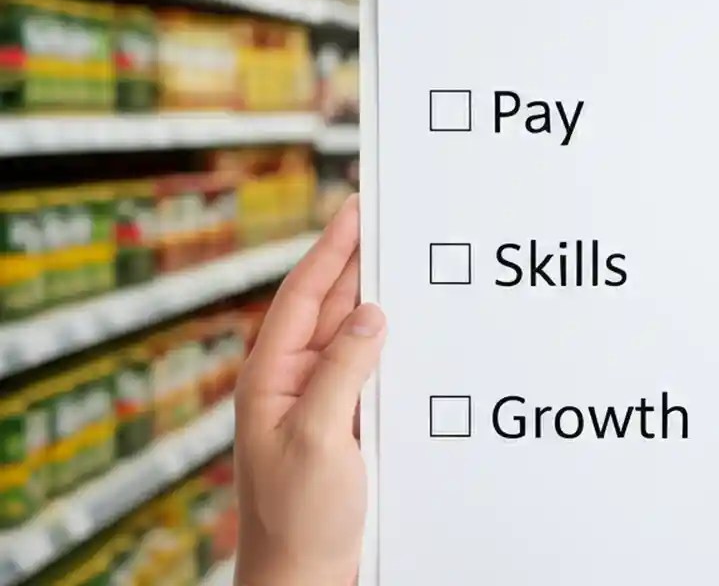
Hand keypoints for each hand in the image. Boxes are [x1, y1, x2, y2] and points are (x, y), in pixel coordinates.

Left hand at [234, 196, 384, 585]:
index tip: (353, 209)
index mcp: (269, 379)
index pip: (301, 297)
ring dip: (373, 298)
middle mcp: (292, 384)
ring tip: (399, 257)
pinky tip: (408, 329)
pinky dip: (387, 344)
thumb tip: (370, 315)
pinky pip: (367, 370)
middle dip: (353, 261)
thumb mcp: (320, 437)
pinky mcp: (344, 425)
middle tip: (384, 218)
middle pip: (325, 307)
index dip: (329, 250)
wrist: (305, 577)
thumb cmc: (297, 520)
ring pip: (349, 336)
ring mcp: (319, 404)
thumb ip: (343, 370)